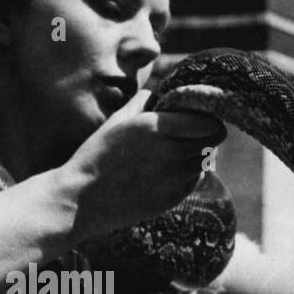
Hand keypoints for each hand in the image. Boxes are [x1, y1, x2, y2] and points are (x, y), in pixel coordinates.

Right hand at [57, 90, 226, 242]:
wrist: (82, 200)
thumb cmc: (95, 156)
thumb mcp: (115, 121)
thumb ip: (140, 103)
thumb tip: (156, 93)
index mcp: (156, 127)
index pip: (208, 122)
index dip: (209, 119)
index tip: (202, 118)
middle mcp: (170, 152)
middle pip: (211, 141)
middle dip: (206, 135)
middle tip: (195, 134)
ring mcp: (173, 178)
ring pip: (204, 162)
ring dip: (198, 155)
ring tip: (179, 152)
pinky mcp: (171, 198)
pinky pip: (193, 181)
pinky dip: (188, 173)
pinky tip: (170, 170)